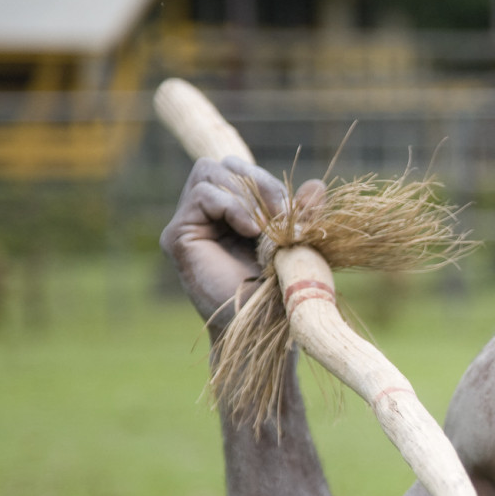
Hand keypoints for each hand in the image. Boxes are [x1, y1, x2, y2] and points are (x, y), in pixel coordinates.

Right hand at [158, 158, 320, 329]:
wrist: (261, 331)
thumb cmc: (279, 295)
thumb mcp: (297, 247)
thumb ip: (303, 217)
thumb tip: (317, 186)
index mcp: (233, 215)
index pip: (242, 171)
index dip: (268, 182)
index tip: (293, 211)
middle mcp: (206, 217)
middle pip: (225, 165)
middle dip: (259, 181)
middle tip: (282, 214)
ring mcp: (189, 225)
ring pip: (210, 173)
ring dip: (247, 194)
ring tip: (264, 228)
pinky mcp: (177, 236)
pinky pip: (203, 195)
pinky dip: (231, 205)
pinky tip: (250, 230)